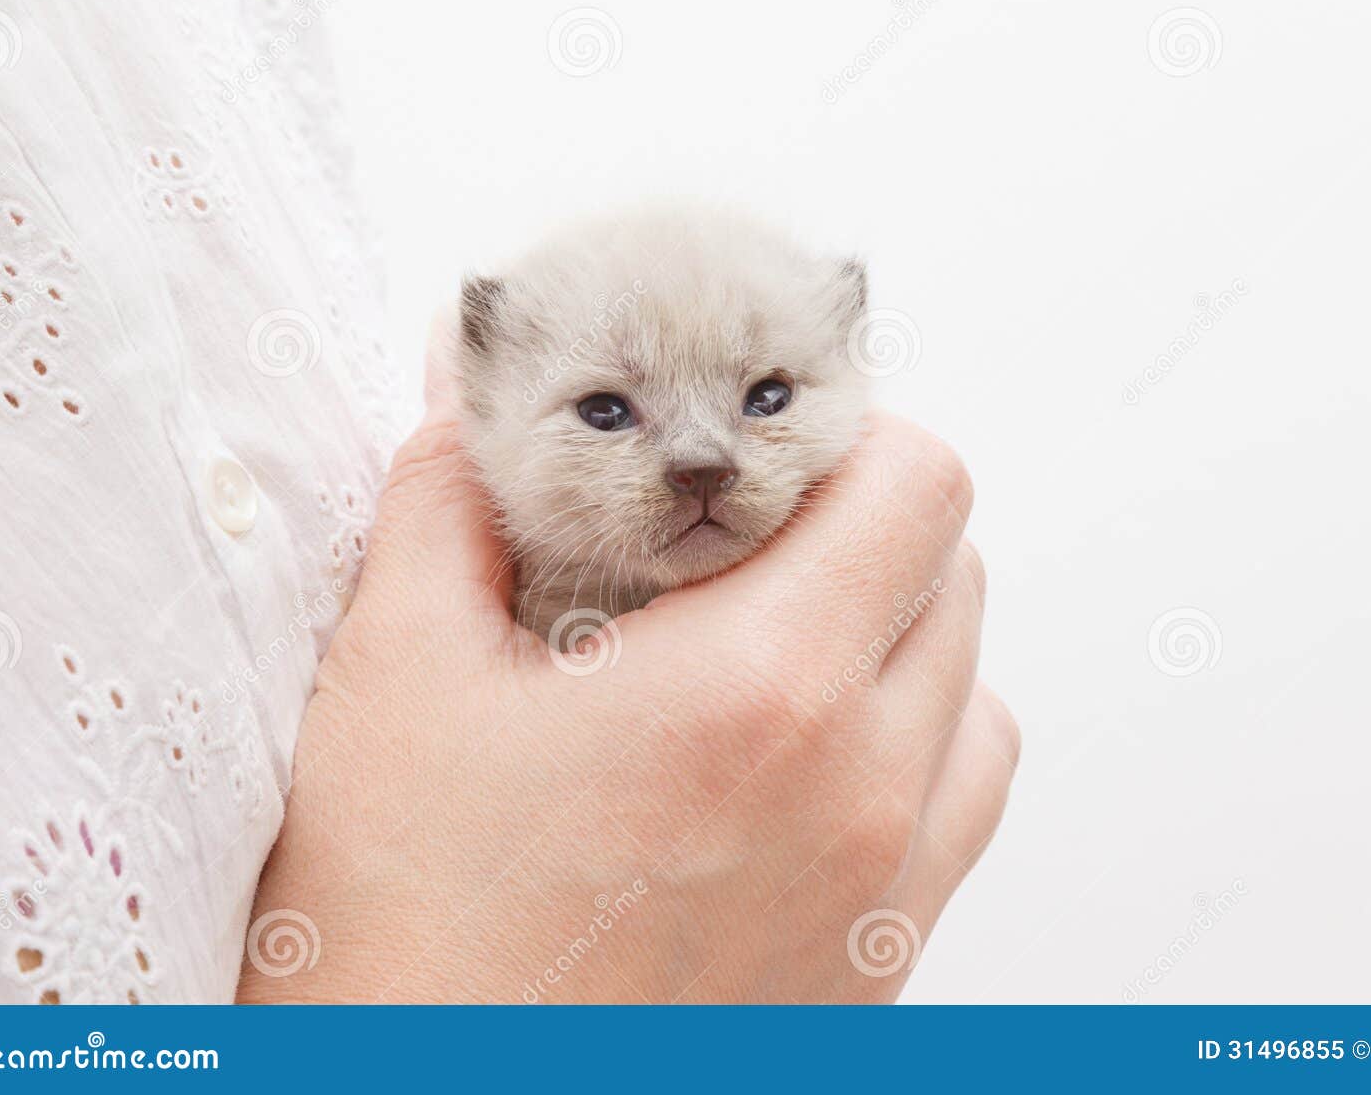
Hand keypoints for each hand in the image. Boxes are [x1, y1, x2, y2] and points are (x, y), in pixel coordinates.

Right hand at [237, 335, 1018, 1003]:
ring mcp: (885, 889)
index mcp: (758, 688)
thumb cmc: (409, 927)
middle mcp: (859, 789)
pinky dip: (910, 755)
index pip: (922, 488)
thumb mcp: (397, 680)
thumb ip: (447, 507)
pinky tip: (792, 768)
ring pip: (973, 695)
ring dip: (897, 646)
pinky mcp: (879, 966)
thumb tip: (462, 403)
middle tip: (743, 555)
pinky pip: (957, 811)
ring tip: (772, 657)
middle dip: (862, 536)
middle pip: (954, 578)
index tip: (771, 467)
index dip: (856, 442)